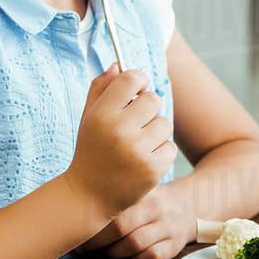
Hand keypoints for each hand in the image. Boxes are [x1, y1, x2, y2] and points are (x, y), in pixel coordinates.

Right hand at [65, 65, 176, 218]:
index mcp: (102, 113)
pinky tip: (144, 158)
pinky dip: (160, 151)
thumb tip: (118, 65)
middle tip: (136, 120)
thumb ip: (100, 87)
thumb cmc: (90, 149)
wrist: (89, 194)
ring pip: (164, 123)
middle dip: (147, 107)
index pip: (131, 79)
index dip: (137, 79)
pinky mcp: (153, 168)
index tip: (136, 88)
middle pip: (153, 99)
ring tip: (138, 142)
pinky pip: (170, 146)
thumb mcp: (88, 117)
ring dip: (155, 130)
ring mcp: (138, 150)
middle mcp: (120, 129)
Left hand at [75, 183, 195, 258]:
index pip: (112, 209)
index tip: (77, 231)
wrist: (188, 206)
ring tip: (103, 253)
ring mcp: (167, 228)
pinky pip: (151, 257)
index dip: (92, 225)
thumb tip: (73, 206)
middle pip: (122, 228)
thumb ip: (113, 194)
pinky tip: (125, 257)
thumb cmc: (149, 200)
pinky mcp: (174, 246)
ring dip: (114, 253)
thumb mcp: (136, 189)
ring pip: (135, 244)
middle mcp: (155, 208)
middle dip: (98, 242)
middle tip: (84, 248)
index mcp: (141, 192)